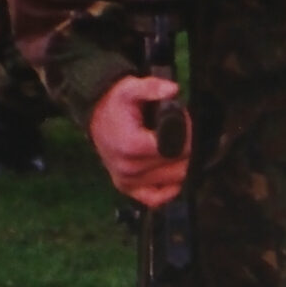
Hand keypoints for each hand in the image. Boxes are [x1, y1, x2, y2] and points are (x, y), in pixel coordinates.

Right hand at [90, 74, 189, 206]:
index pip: (176, 150)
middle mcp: (129, 169)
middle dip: (187, 147)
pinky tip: (173, 173)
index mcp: (131, 146)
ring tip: (174, 145)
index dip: (188, 133)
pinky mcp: (127, 189)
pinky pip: (156, 199)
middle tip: (181, 131)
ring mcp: (127, 182)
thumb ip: (152, 87)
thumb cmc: (116, 104)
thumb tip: (173, 90)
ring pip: (173, 181)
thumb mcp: (131, 88)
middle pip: (178, 166)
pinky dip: (169, 189)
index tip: (184, 120)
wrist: (97, 117)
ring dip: (180, 164)